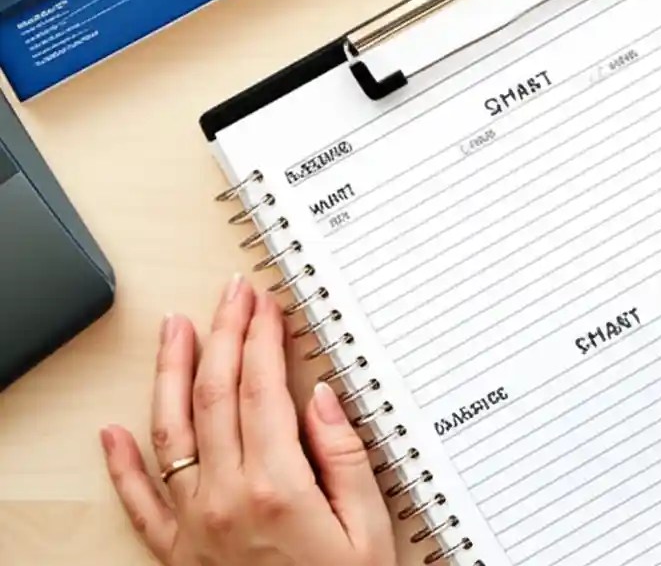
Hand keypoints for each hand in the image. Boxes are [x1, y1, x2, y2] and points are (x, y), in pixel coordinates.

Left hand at [99, 275, 396, 565]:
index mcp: (278, 487)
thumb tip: (322, 398)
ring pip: (171, 432)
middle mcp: (226, 499)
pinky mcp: (178, 553)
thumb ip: (345, 461)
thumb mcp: (370, 532)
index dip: (261, 338)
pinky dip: (123, 463)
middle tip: (231, 296)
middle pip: (214, 396)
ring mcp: (195, 525)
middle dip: (222, 335)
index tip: (264, 306)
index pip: (261, 390)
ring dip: (171, 374)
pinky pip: (140, 502)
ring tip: (176, 329)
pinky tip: (114, 431)